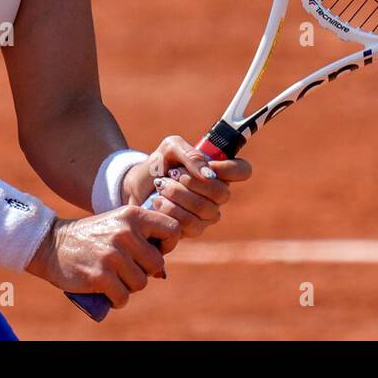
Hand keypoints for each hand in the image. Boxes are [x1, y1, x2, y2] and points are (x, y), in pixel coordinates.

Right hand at [25, 207, 179, 309]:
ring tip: (113, 278)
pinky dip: (116, 300)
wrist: (52, 244)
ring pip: (141, 283)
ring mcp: (112, 255)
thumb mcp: (118, 224)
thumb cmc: (92, 237)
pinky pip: (123, 298)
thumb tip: (162, 272)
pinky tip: (106, 292)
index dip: (167, 244)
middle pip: (156, 263)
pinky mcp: (100, 276)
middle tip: (126, 268)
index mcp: (132, 215)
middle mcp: (125, 232)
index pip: (172, 229)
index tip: (153, 250)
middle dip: (144, 270)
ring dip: (129, 286)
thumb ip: (142, 239)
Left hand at [121, 135, 252, 241]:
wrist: (135, 186)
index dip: (230, 169)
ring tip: (161, 187)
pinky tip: (158, 202)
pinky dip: (171, 210)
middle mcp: (217, 194)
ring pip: (205, 209)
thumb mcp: (170, 148)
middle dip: (192, 182)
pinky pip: (191, 224)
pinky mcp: (193, 230)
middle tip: (172, 174)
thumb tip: (209, 174)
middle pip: (222, 193)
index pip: (243, 170)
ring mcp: (207, 213)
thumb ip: (191, 154)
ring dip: (178, 195)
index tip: (209, 166)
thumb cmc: (157, 165)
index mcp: (218, 171)